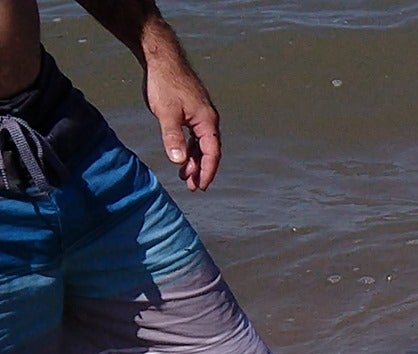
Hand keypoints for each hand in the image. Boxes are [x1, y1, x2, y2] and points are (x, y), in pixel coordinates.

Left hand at [143, 50, 220, 189]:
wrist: (162, 58)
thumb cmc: (164, 83)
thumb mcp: (166, 112)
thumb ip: (173, 137)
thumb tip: (179, 161)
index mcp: (207, 122)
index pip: (212, 153)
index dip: (207, 172)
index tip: (200, 186)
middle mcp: (208, 120)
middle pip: (209, 151)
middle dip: (201, 170)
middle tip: (191, 186)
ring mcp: (201, 115)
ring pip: (202, 144)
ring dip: (195, 160)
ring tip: (184, 175)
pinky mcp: (192, 110)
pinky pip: (195, 135)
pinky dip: (190, 147)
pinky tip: (181, 153)